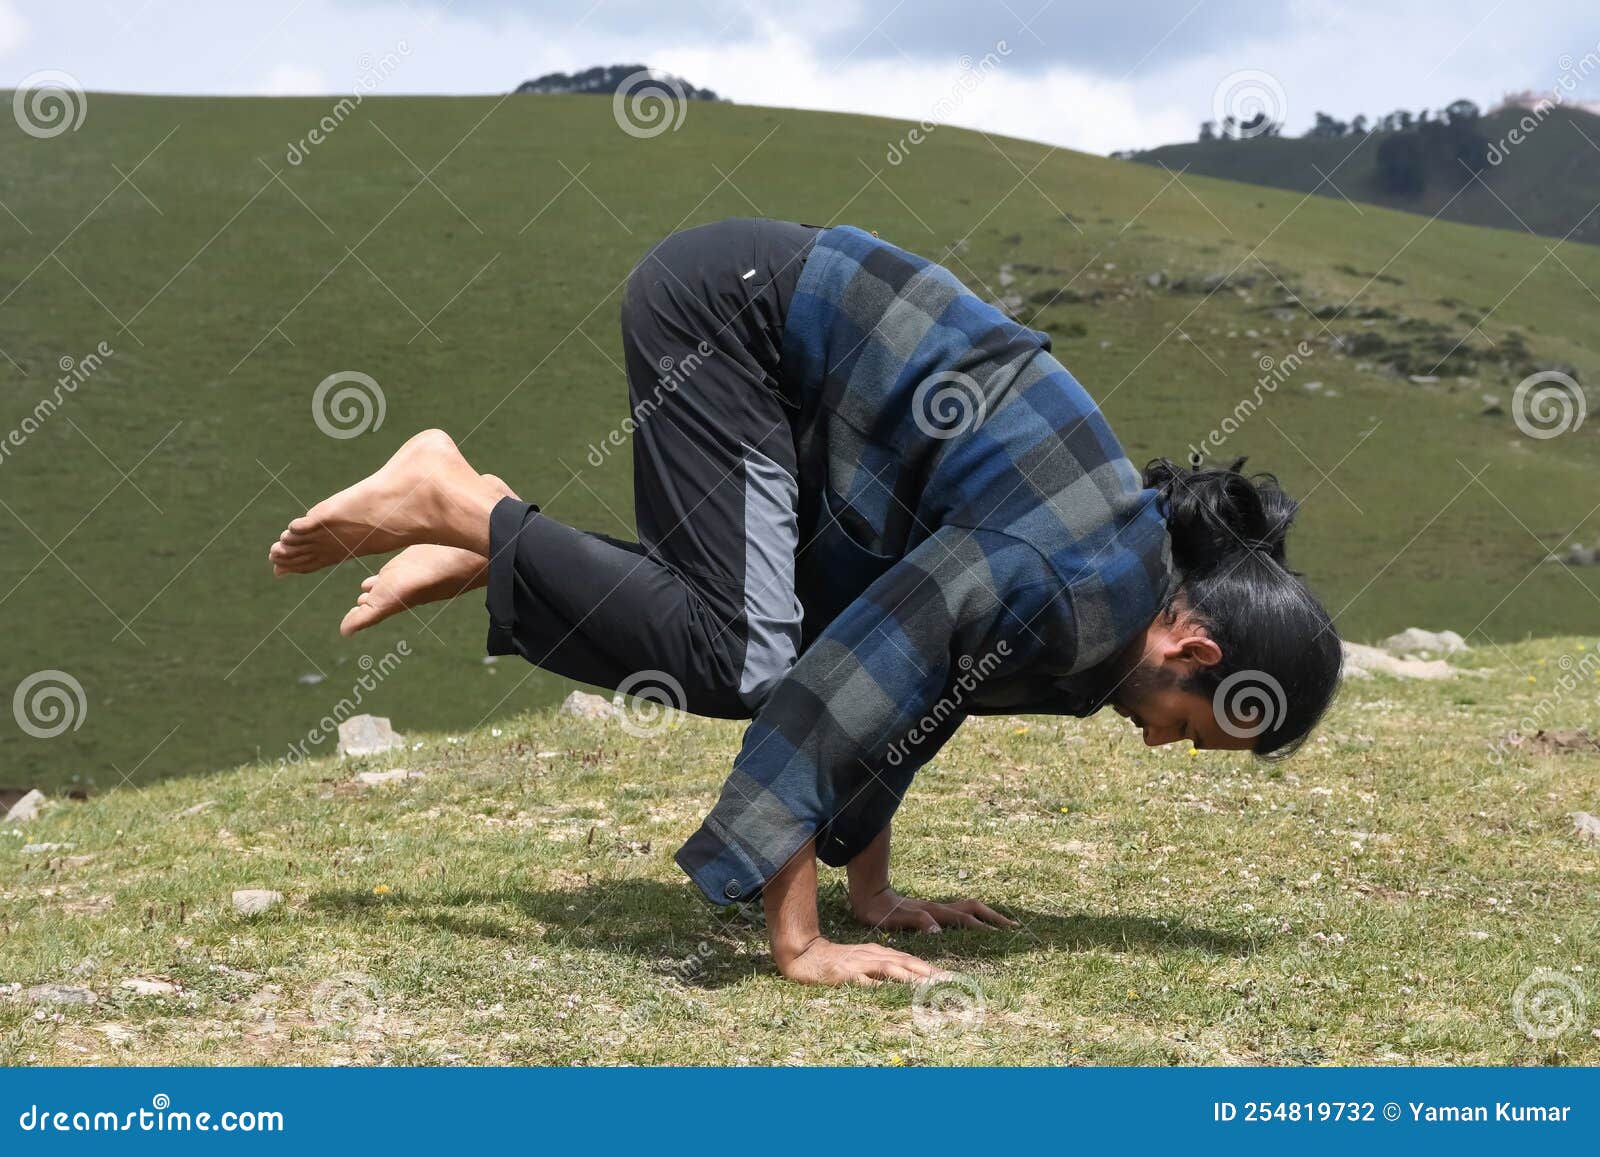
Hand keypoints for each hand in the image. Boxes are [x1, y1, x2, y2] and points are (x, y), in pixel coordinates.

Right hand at [775, 935, 942, 985]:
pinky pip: (863, 980)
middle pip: (905, 962)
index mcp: (880, 953)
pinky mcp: (844, 973)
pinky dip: (876, 985)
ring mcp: (859, 963)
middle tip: (947, 982)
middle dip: (927, 972)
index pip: (910, 960)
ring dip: (909, 977)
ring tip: (926, 986)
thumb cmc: (837, 962)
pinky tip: (888, 992)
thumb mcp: (865, 962)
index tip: (950, 978)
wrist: (805, 955)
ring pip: (889, 968)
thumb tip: (908, 980)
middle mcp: (873, 955)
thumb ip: (884, 969)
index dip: (930, 969)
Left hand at [850, 887, 1018, 933]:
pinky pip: (959, 912)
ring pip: (968, 908)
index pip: (966, 919)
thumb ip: (917, 922)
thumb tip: (938, 931)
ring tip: (1002, 924)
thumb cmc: (880, 912)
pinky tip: (976, 924)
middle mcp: (939, 908)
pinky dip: (973, 916)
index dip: (984, 927)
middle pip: (974, 908)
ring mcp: (936, 908)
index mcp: (934, 912)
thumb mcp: (895, 920)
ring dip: (987, 915)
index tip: (1003, 935)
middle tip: (1013, 927)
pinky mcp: (931, 911)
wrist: (869, 895)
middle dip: (994, 917)